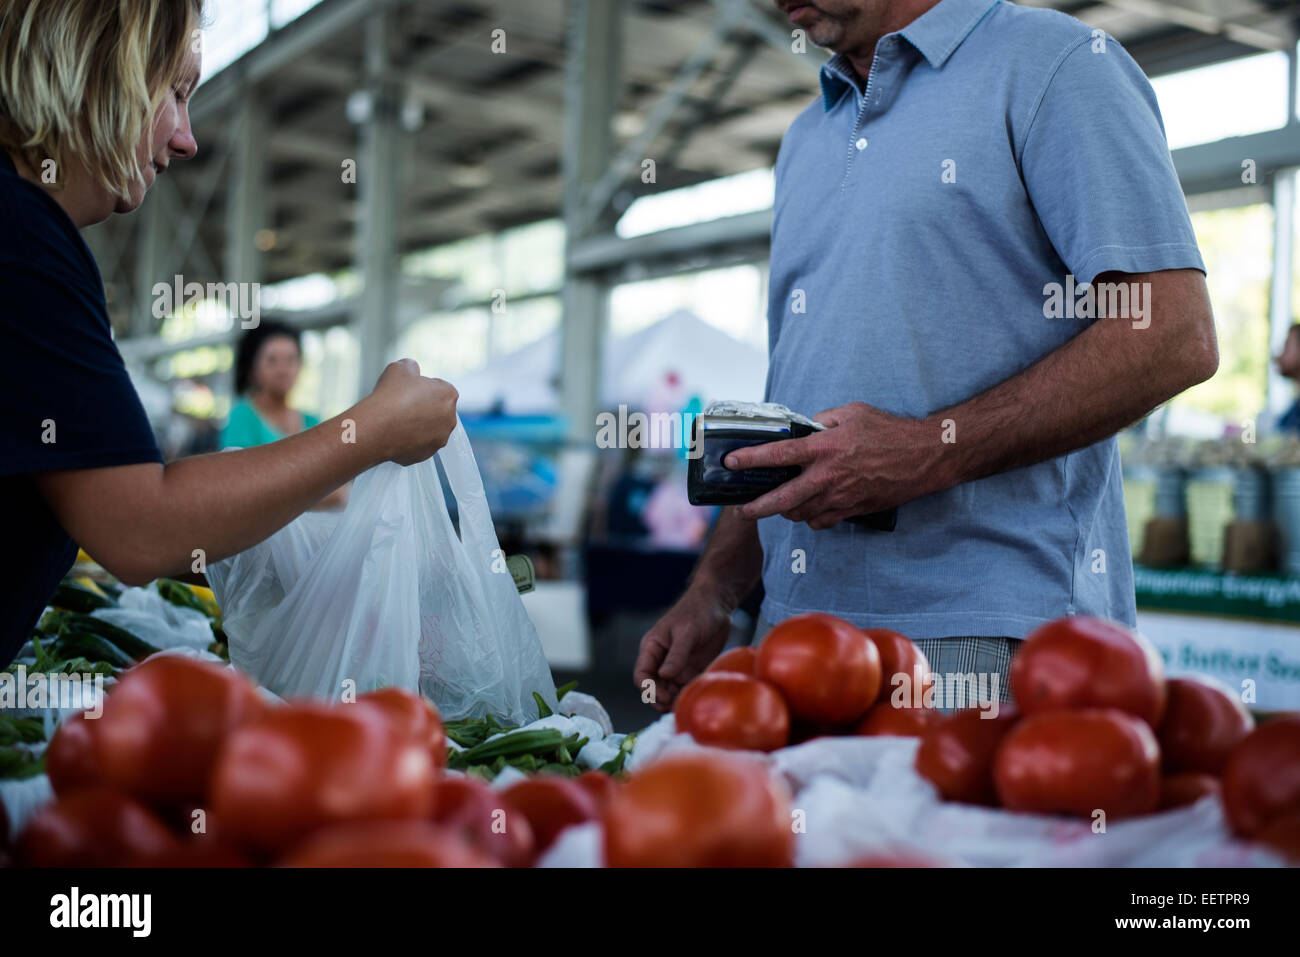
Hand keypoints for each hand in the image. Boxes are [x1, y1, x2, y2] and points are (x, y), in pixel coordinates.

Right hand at [364, 359, 458, 465]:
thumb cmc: (391, 395)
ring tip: (396, 421)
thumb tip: (412, 369)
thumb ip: (411, 366)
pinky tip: (394, 434)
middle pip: (436, 410)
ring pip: (428, 430)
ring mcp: (439, 439)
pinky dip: (408, 441)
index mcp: (449, 395)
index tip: (406, 391)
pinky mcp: (426, 455)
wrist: (377, 427)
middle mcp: (450, 419)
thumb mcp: (400, 368)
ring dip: (417, 425)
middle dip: (422, 408)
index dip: (421, 388)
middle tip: (401, 406)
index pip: (439, 388)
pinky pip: (418, 445)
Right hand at [633, 584, 734, 711]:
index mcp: (652, 648)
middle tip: (674, 707)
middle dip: (661, 699)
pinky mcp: (692, 669)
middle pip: (654, 687)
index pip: (641, 675)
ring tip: (685, 708)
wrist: (717, 603)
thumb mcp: (687, 632)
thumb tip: (664, 676)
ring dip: (675, 701)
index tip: (663, 697)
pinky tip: (695, 700)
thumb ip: (676, 655)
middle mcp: (661, 660)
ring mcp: (676, 666)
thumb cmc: (697, 611)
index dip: (649, 689)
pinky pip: (686, 688)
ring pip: (670, 691)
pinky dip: (688, 696)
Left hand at [724, 401, 944, 529]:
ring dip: (784, 511)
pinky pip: (822, 521)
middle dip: (756, 507)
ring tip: (775, 505)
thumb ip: (823, 419)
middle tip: (741, 509)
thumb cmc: (890, 431)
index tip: (731, 462)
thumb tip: (806, 427)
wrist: (924, 457)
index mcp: (824, 448)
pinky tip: (808, 509)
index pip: (778, 456)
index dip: (750, 459)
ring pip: (800, 514)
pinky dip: (810, 518)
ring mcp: (840, 497)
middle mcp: (828, 476)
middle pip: (781, 500)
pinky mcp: (852, 510)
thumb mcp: (853, 412)